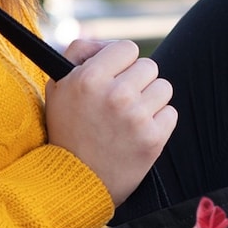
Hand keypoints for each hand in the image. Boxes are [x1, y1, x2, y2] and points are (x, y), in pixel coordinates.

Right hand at [45, 39, 176, 206]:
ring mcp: (136, 117)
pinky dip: (158, 124)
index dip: (122, 64)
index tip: (115, 79)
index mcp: (89, 78)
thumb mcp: (58, 88)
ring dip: (150, 102)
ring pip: (163, 88)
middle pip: (149, 66)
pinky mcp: (152, 139)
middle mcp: (115, 94)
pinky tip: (137, 135)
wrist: (74, 184)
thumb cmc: (66, 133)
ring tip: (130, 120)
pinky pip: (170, 114)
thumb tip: (107, 43)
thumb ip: (78, 54)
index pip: (128, 48)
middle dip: (137, 83)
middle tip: (121, 105)